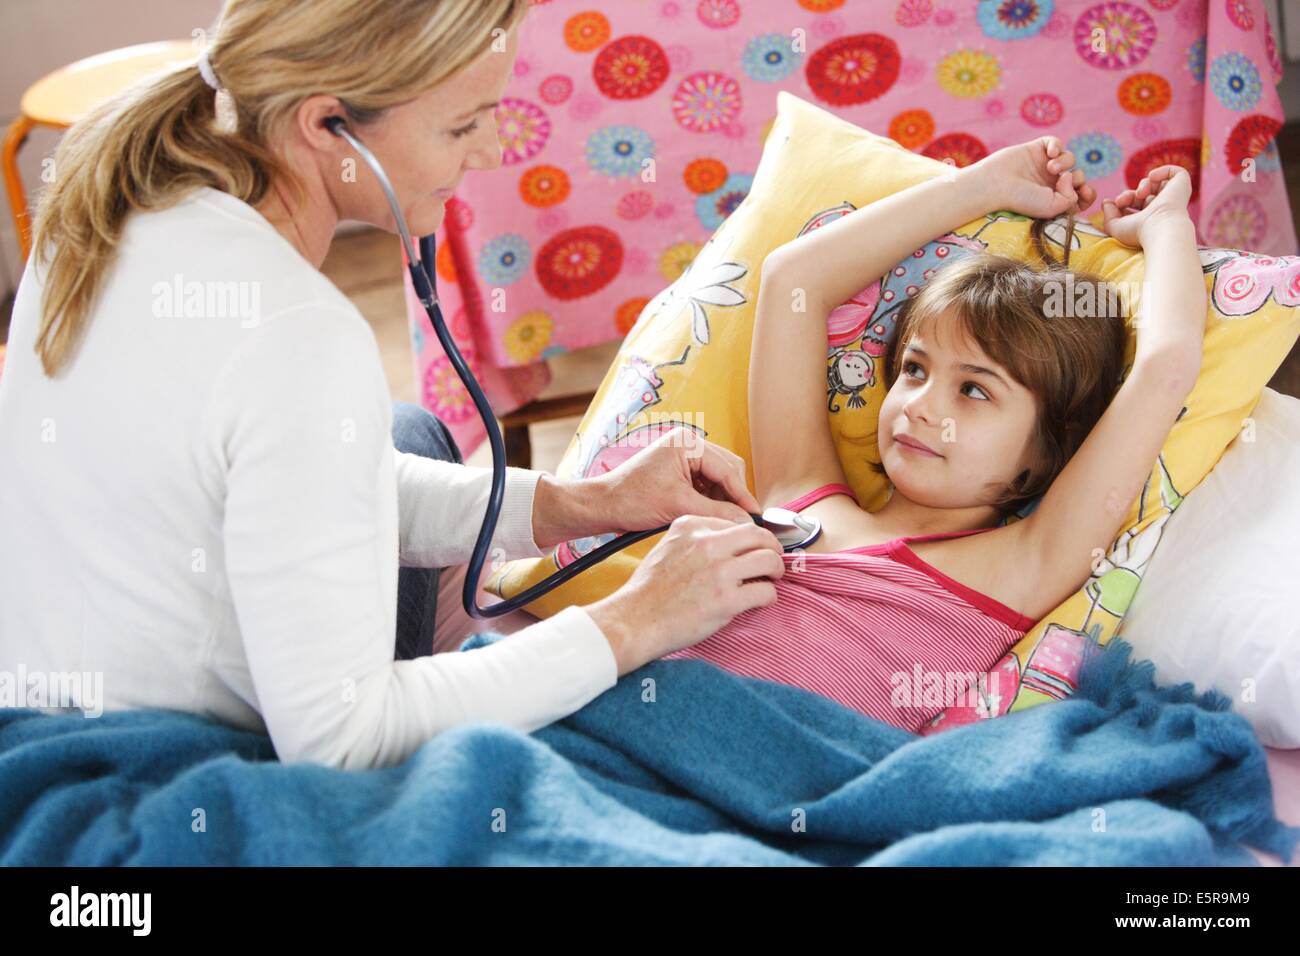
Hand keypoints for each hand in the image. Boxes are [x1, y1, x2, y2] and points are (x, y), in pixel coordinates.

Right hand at [584, 515, 783, 673]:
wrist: (635, 620)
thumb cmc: (650, 589)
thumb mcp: (668, 546)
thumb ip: (698, 539)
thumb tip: (732, 544)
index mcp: (691, 526)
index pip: (736, 523)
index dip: (750, 538)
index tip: (752, 549)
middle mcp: (707, 544)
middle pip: (760, 536)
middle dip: (773, 548)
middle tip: (773, 560)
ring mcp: (718, 571)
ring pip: (769, 560)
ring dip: (776, 570)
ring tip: (771, 579)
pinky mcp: (726, 600)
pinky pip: (765, 591)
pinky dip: (769, 596)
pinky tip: (761, 600)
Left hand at [588, 426, 760, 532]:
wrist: (603, 506)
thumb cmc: (632, 500)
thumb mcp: (679, 506)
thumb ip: (717, 512)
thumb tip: (746, 521)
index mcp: (688, 443)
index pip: (728, 469)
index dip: (743, 495)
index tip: (756, 517)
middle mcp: (688, 444)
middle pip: (727, 471)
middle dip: (733, 497)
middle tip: (741, 522)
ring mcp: (683, 457)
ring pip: (718, 480)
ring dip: (722, 500)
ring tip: (723, 522)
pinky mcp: (678, 471)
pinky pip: (705, 485)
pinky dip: (710, 501)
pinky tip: (709, 517)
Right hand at [967, 135, 1096, 218]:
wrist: (996, 185)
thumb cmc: (1021, 200)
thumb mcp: (1053, 207)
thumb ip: (1072, 197)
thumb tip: (1071, 175)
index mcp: (1055, 200)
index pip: (1081, 196)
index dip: (1088, 194)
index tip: (1085, 192)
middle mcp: (1051, 183)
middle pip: (1079, 176)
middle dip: (1078, 177)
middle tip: (1062, 181)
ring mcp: (1043, 165)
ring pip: (1070, 158)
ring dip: (1066, 161)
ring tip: (1051, 168)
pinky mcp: (1035, 150)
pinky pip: (1055, 142)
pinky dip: (1056, 145)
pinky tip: (1049, 153)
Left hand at [1099, 165, 1193, 248]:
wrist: (1160, 228)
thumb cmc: (1139, 232)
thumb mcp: (1115, 226)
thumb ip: (1109, 215)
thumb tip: (1107, 202)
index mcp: (1151, 218)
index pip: (1136, 203)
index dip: (1124, 200)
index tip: (1116, 203)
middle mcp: (1164, 207)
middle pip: (1143, 192)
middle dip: (1129, 194)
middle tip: (1122, 200)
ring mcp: (1174, 196)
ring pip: (1155, 183)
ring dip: (1143, 185)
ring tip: (1141, 194)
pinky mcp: (1183, 185)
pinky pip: (1174, 171)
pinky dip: (1161, 171)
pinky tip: (1152, 178)